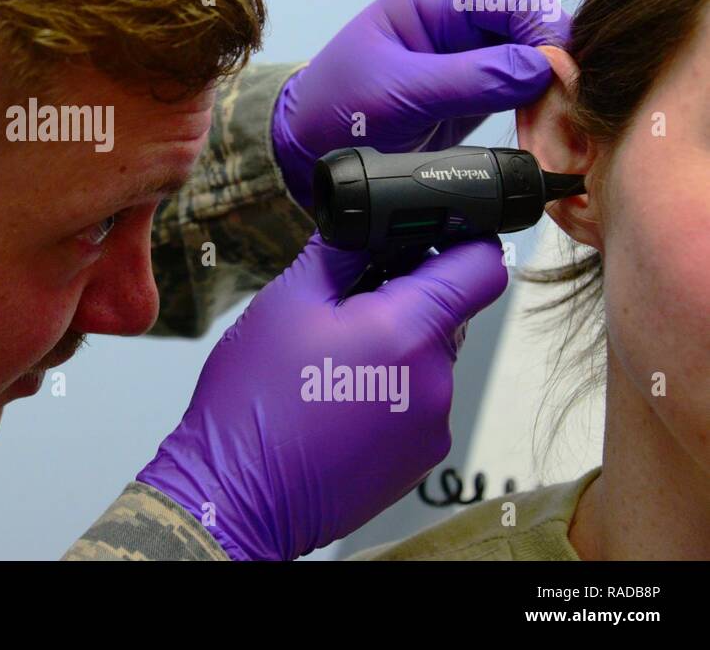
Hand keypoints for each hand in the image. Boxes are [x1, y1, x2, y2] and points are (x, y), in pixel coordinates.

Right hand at [137, 233, 506, 560]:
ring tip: (328, 367)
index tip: (425, 242)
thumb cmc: (254, 403)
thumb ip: (340, 252)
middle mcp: (436, 379)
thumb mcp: (285, 301)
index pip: (481, 266)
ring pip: (429, 358)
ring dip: (393, 349)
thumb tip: (369, 226)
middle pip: (448, 313)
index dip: (458, 242)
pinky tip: (337, 403)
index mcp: (407, 330)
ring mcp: (433, 425)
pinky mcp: (422, 459)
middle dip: (402, 301)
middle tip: (340, 312)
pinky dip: (388, 392)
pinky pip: (418, 402)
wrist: (238, 494)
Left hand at [272, 0, 570, 207]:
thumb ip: (472, 80)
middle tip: (564, 108)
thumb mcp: (401, 95)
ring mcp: (471, 48)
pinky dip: (541, 104)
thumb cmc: (339, 108)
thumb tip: (543, 68)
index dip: (546, 35)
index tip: (560, 79)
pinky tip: (543, 128)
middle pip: (536, 23)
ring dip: (552, 87)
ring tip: (554, 123)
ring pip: (538, 55)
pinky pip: (527, 84)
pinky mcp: (479, 82)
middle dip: (555, 63)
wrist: (311, 145)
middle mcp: (459, 13)